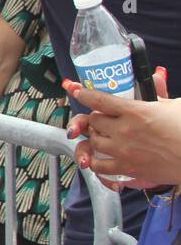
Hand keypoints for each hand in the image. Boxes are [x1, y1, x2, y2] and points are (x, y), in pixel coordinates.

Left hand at [65, 70, 180, 188]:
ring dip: (95, 137)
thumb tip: (155, 75)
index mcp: (136, 111)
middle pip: (94, 120)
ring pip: (93, 141)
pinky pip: (98, 165)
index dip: (84, 93)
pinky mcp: (127, 168)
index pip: (100, 99)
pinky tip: (97, 158)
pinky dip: (94, 161)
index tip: (75, 89)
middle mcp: (124, 130)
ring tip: (103, 136)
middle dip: (96, 118)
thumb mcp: (175, 105)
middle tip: (102, 118)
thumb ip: (158, 93)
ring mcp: (123, 150)